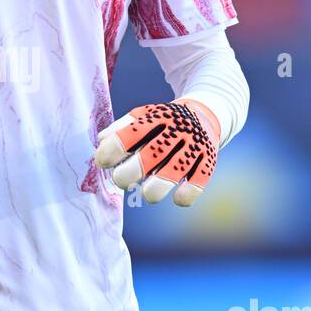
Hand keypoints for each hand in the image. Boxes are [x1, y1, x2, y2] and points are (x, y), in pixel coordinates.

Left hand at [94, 99, 220, 206]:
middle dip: (127, 175)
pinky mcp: (208, 163)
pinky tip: (176, 196)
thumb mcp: (142, 116)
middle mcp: (177, 131)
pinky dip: (184, 196)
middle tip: (121, 179)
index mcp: (157, 117)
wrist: (204, 115)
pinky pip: (196, 186)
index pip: (129, 135)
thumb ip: (120, 128)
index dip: (111, 152)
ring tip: (146, 192)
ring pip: (171, 175)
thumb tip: (102, 141)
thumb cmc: (162, 121)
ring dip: (153, 190)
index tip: (102, 161)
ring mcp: (194, 147)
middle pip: (148, 158)